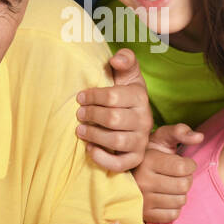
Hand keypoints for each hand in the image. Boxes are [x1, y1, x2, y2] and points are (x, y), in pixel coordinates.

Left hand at [75, 49, 153, 172]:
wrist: (136, 119)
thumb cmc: (125, 95)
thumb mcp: (127, 76)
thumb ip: (126, 61)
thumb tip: (117, 59)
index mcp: (140, 97)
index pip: (113, 97)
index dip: (93, 96)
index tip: (80, 97)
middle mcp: (144, 120)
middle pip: (113, 119)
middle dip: (91, 115)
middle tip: (79, 114)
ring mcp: (141, 141)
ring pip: (116, 141)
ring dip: (94, 135)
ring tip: (80, 130)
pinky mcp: (135, 158)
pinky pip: (120, 164)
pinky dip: (102, 158)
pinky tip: (90, 149)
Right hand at [134, 123, 203, 223]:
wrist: (126, 174)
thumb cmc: (149, 154)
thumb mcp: (161, 138)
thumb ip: (180, 132)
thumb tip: (199, 137)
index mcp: (147, 161)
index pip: (183, 168)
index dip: (190, 165)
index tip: (183, 163)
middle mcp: (143, 181)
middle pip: (184, 186)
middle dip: (186, 179)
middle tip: (177, 175)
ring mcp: (143, 200)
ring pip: (180, 201)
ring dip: (181, 193)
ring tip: (171, 185)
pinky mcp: (145, 214)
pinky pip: (173, 214)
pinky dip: (174, 207)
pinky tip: (166, 197)